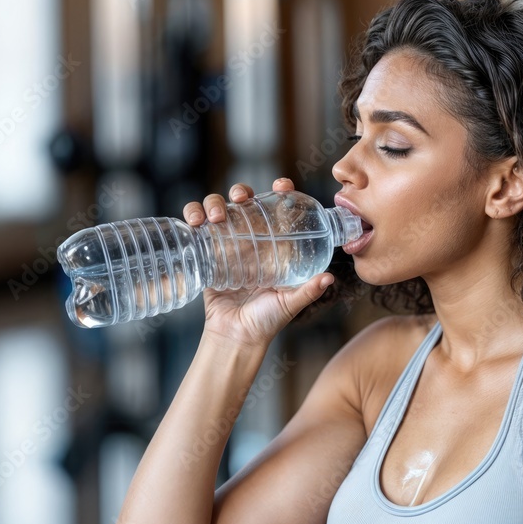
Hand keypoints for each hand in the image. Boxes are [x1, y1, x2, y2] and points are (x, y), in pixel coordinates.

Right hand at [182, 178, 334, 348]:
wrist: (235, 338)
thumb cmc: (266, 322)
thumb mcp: (289, 303)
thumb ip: (308, 291)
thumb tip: (329, 278)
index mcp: (272, 245)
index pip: (276, 209)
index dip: (279, 191)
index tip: (281, 185)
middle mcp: (249, 240)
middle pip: (243, 202)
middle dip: (240, 191)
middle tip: (241, 198)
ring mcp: (225, 245)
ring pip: (217, 209)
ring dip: (213, 202)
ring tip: (215, 217)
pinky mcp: (204, 254)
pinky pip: (196, 228)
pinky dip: (192, 216)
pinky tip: (195, 222)